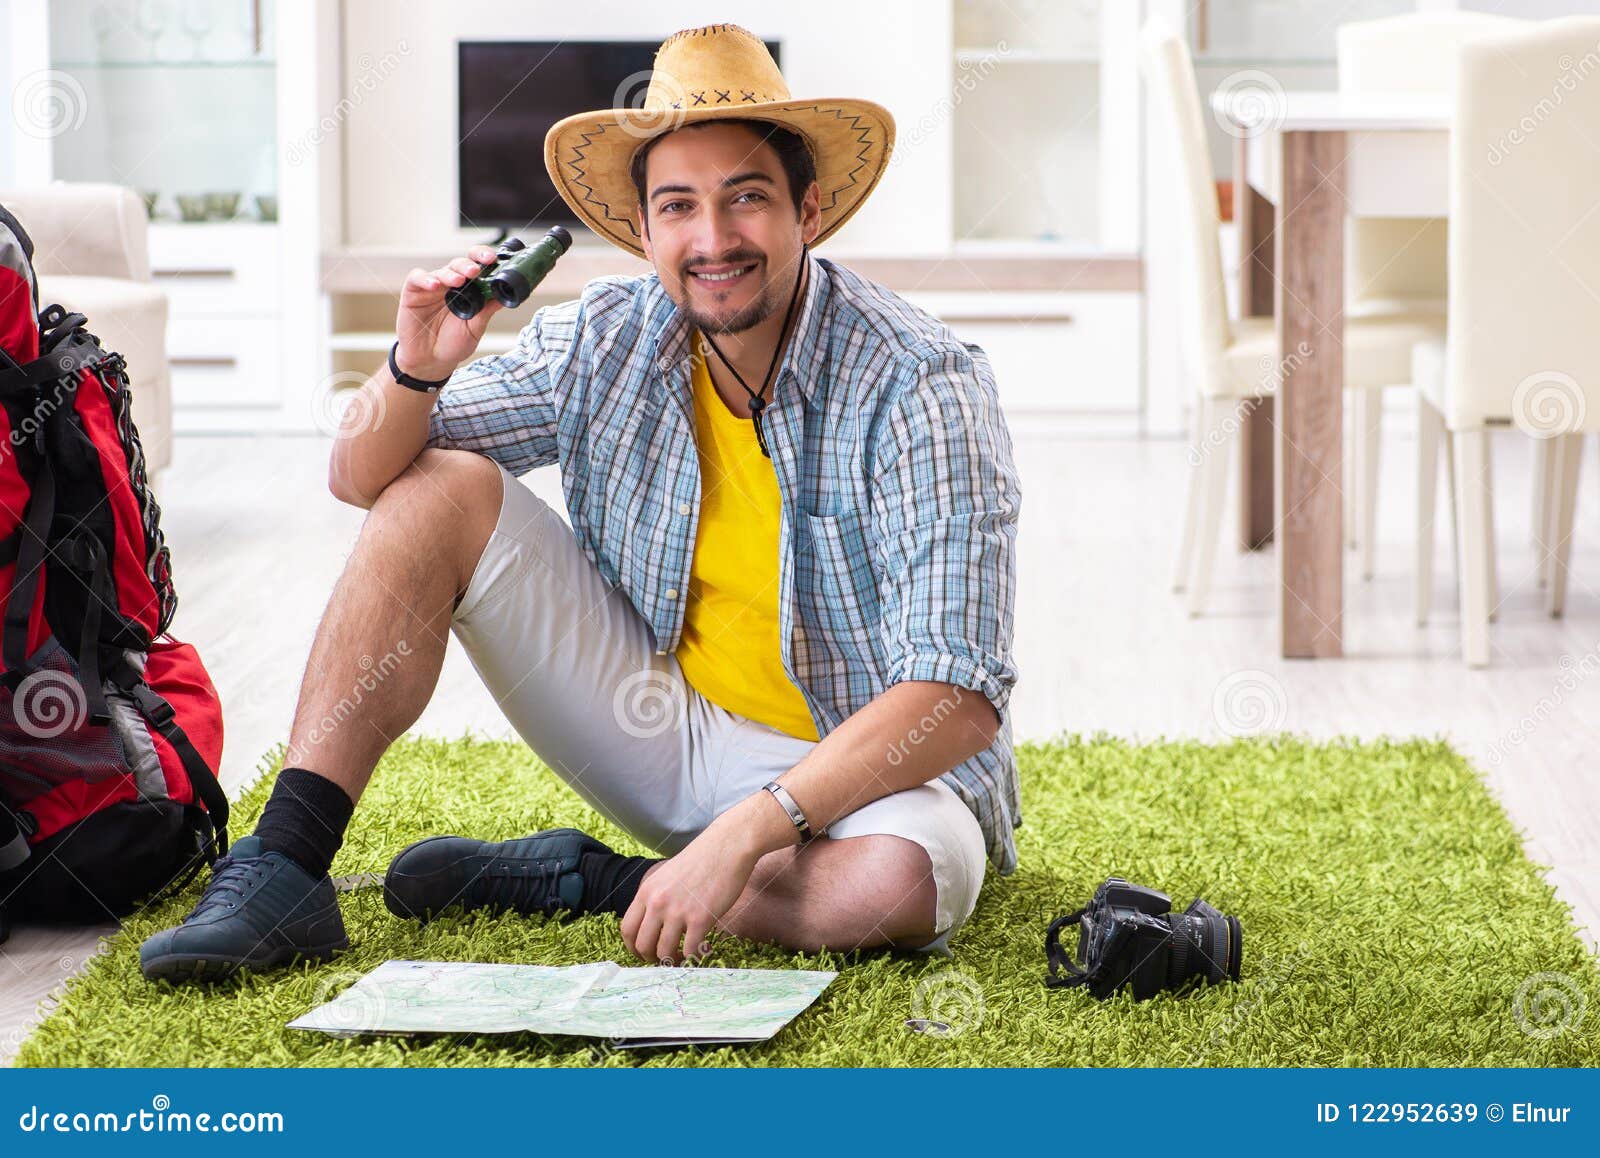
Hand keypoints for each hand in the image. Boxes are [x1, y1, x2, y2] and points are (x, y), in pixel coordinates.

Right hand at [394, 246, 504, 382]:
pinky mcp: (412, 293)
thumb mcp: (475, 328)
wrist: (431, 361)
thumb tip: (506, 296)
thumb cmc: (453, 343)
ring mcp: (431, 287)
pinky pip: (417, 279)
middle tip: (475, 271)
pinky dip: (425, 279)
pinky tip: (434, 286)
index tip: (493, 259)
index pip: (475, 265)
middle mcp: (450, 284)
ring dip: (451, 273)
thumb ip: (487, 310)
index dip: (483, 258)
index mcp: (468, 289)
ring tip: (459, 281)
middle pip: (459, 264)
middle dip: (468, 264)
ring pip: (441, 271)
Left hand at [619, 823, 758, 965]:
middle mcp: (658, 903)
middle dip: (651, 958)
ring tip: (682, 957)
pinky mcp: (700, 918)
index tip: (643, 953)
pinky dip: (694, 956)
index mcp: (647, 891)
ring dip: (672, 961)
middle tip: (663, 959)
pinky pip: (691, 950)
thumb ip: (656, 897)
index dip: (633, 947)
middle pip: (642, 945)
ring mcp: (678, 911)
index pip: (627, 929)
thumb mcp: (666, 876)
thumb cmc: (701, 859)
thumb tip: (652, 924)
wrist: (727, 846)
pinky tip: (702, 949)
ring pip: (664, 952)